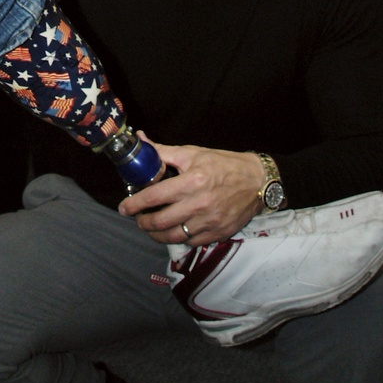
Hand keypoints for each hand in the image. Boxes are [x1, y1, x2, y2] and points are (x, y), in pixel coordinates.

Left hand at [118, 140, 263, 244]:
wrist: (257, 181)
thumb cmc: (224, 164)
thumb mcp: (193, 153)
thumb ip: (163, 152)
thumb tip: (141, 141)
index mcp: (192, 182)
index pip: (154, 197)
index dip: (134, 204)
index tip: (124, 207)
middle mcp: (199, 204)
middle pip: (160, 222)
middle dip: (142, 222)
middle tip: (137, 218)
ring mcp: (209, 222)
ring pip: (173, 236)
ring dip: (156, 234)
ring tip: (150, 228)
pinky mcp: (218, 234)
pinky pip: (190, 242)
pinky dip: (176, 238)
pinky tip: (171, 231)